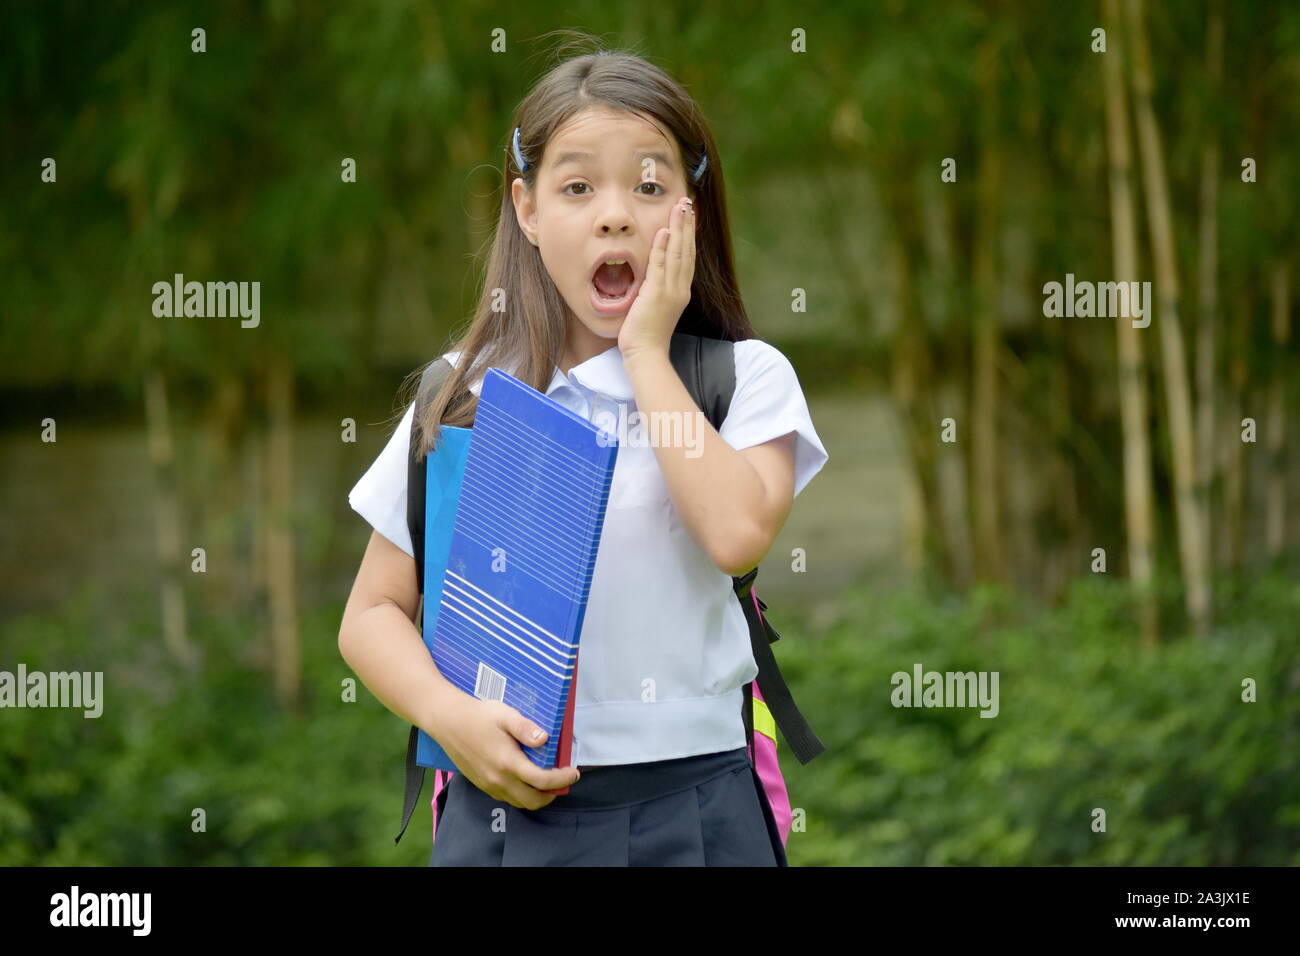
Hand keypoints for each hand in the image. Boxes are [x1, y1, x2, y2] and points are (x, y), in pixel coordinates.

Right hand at [431, 694, 579, 809]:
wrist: (446, 721)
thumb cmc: (477, 715)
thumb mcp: (505, 715)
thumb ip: (526, 728)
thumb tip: (545, 739)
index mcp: (507, 762)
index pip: (542, 781)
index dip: (562, 779)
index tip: (573, 772)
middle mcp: (498, 779)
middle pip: (533, 801)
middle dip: (552, 794)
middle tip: (563, 780)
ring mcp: (488, 785)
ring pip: (519, 803)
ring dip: (537, 797)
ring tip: (547, 782)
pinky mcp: (481, 785)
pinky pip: (506, 798)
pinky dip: (521, 795)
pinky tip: (525, 780)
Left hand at [618, 196, 695, 361]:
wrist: (646, 354)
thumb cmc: (647, 336)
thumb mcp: (656, 308)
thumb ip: (658, 290)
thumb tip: (654, 278)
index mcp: (681, 292)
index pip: (687, 257)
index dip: (689, 235)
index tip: (689, 216)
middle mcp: (680, 288)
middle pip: (687, 250)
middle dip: (688, 225)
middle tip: (688, 202)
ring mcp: (670, 291)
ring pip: (677, 253)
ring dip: (679, 228)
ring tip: (680, 207)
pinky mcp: (656, 294)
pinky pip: (660, 265)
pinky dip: (662, 247)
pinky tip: (664, 230)